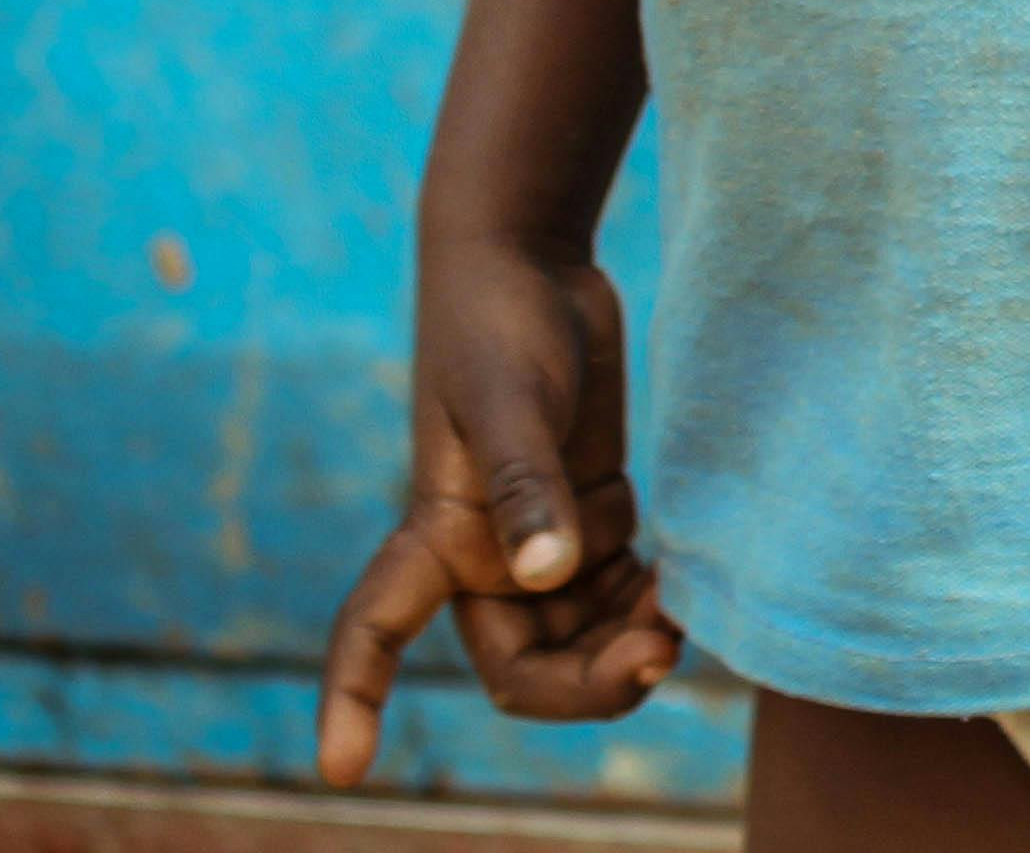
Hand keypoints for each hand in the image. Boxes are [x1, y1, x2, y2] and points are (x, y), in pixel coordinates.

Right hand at [314, 248, 680, 783]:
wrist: (533, 257)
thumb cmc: (497, 320)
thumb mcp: (512, 400)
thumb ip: (529, 487)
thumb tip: (547, 577)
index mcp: (434, 536)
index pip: (372, 634)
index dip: (351, 702)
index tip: (341, 771)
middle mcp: (481, 554)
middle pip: (520, 667)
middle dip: (581, 683)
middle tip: (655, 657)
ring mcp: (539, 537)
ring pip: (579, 637)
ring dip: (627, 645)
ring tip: (682, 618)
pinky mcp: (589, 509)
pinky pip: (618, 590)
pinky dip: (652, 600)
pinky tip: (689, 585)